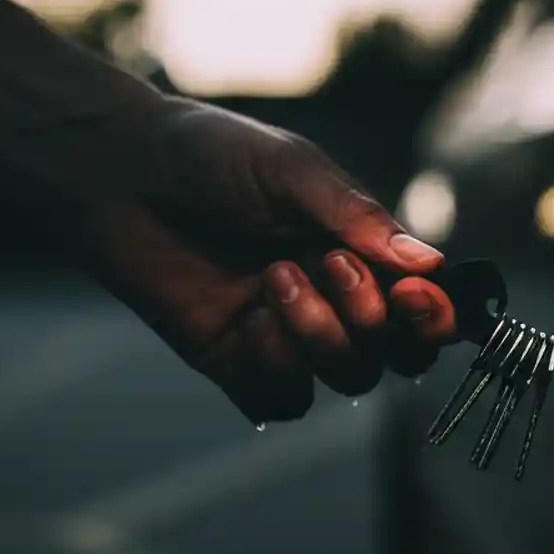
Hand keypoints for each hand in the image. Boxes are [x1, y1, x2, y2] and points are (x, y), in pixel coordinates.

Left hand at [74, 98, 456, 422]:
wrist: (121, 172)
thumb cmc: (210, 156)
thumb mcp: (293, 170)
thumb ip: (359, 218)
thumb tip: (431, 264)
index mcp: (356, 250)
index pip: (420, 305)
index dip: (432, 315)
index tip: (413, 295)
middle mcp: (330, 298)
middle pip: (391, 354)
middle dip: (371, 322)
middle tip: (331, 267)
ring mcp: (284, 333)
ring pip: (344, 377)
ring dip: (320, 336)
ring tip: (274, 278)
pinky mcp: (234, 360)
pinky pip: (281, 398)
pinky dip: (276, 368)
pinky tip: (248, 322)